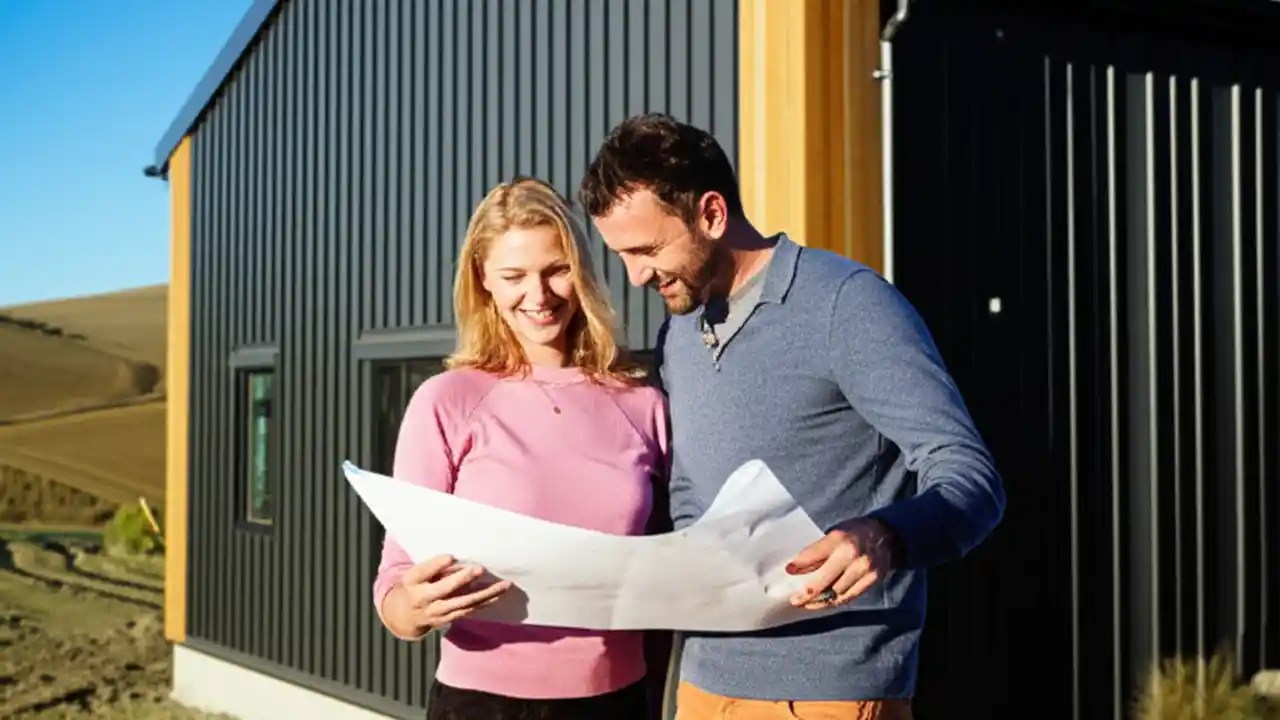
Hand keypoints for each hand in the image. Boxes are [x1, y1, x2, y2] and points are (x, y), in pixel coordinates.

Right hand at [382, 554, 512, 637]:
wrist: (404, 617)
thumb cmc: (413, 586)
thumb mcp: (414, 574)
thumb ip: (431, 566)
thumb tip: (452, 558)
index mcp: (414, 583)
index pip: (424, 572)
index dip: (436, 565)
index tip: (450, 557)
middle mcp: (426, 599)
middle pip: (445, 589)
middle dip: (462, 579)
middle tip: (479, 568)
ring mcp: (439, 612)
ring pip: (464, 603)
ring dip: (485, 594)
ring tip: (503, 584)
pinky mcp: (450, 618)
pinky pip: (470, 610)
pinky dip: (485, 602)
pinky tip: (499, 594)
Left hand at [785, 517, 900, 609]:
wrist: (887, 534)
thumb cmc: (855, 532)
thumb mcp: (834, 534)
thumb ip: (817, 551)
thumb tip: (794, 568)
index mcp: (839, 538)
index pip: (813, 555)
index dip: (798, 566)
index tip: (788, 571)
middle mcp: (852, 555)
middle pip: (824, 581)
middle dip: (807, 594)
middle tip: (795, 601)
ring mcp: (864, 569)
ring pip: (836, 593)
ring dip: (820, 602)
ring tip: (808, 604)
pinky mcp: (872, 579)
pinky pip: (850, 596)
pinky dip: (836, 601)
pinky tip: (825, 603)